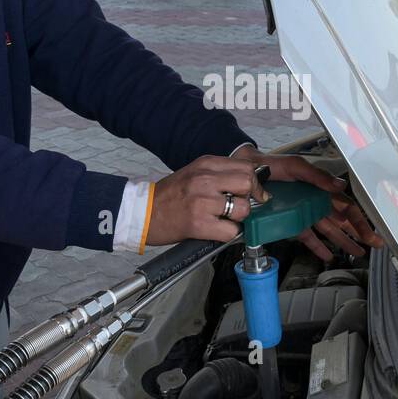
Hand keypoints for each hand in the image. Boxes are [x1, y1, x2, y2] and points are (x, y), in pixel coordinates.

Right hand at [145, 155, 266, 245]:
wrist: (142, 212)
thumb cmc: (169, 196)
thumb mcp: (194, 173)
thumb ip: (219, 174)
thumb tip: (249, 183)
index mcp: (205, 164)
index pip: (245, 167)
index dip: (255, 182)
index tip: (254, 193)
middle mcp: (204, 179)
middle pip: (248, 183)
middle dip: (250, 198)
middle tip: (240, 206)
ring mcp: (202, 201)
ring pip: (243, 209)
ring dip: (238, 218)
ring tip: (223, 219)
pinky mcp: (199, 223)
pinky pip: (231, 231)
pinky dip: (228, 234)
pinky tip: (216, 231)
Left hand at [231, 146, 385, 260]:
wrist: (248, 171)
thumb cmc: (273, 165)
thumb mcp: (296, 166)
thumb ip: (318, 176)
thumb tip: (341, 186)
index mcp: (322, 188)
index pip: (347, 207)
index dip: (360, 221)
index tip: (371, 233)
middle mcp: (316, 202)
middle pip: (342, 221)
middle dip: (358, 233)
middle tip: (373, 246)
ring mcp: (305, 213)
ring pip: (329, 231)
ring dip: (343, 242)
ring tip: (357, 253)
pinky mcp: (291, 223)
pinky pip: (307, 236)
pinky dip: (318, 246)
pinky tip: (328, 255)